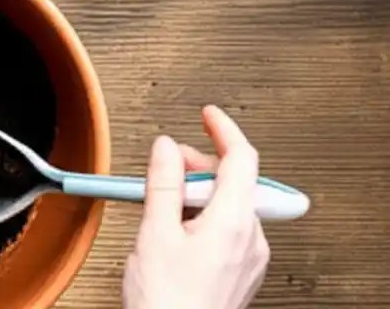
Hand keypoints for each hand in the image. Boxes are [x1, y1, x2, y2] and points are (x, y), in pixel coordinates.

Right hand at [123, 106, 270, 308]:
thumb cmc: (167, 300)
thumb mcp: (154, 231)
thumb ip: (163, 183)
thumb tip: (166, 148)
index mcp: (234, 220)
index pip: (242, 157)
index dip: (223, 128)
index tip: (208, 115)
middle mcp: (251, 237)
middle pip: (236, 180)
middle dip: (201, 166)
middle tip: (168, 166)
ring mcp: (251, 256)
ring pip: (232, 205)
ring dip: (201, 195)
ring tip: (164, 206)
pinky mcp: (242, 271)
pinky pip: (232, 229)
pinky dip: (207, 218)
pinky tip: (179, 230)